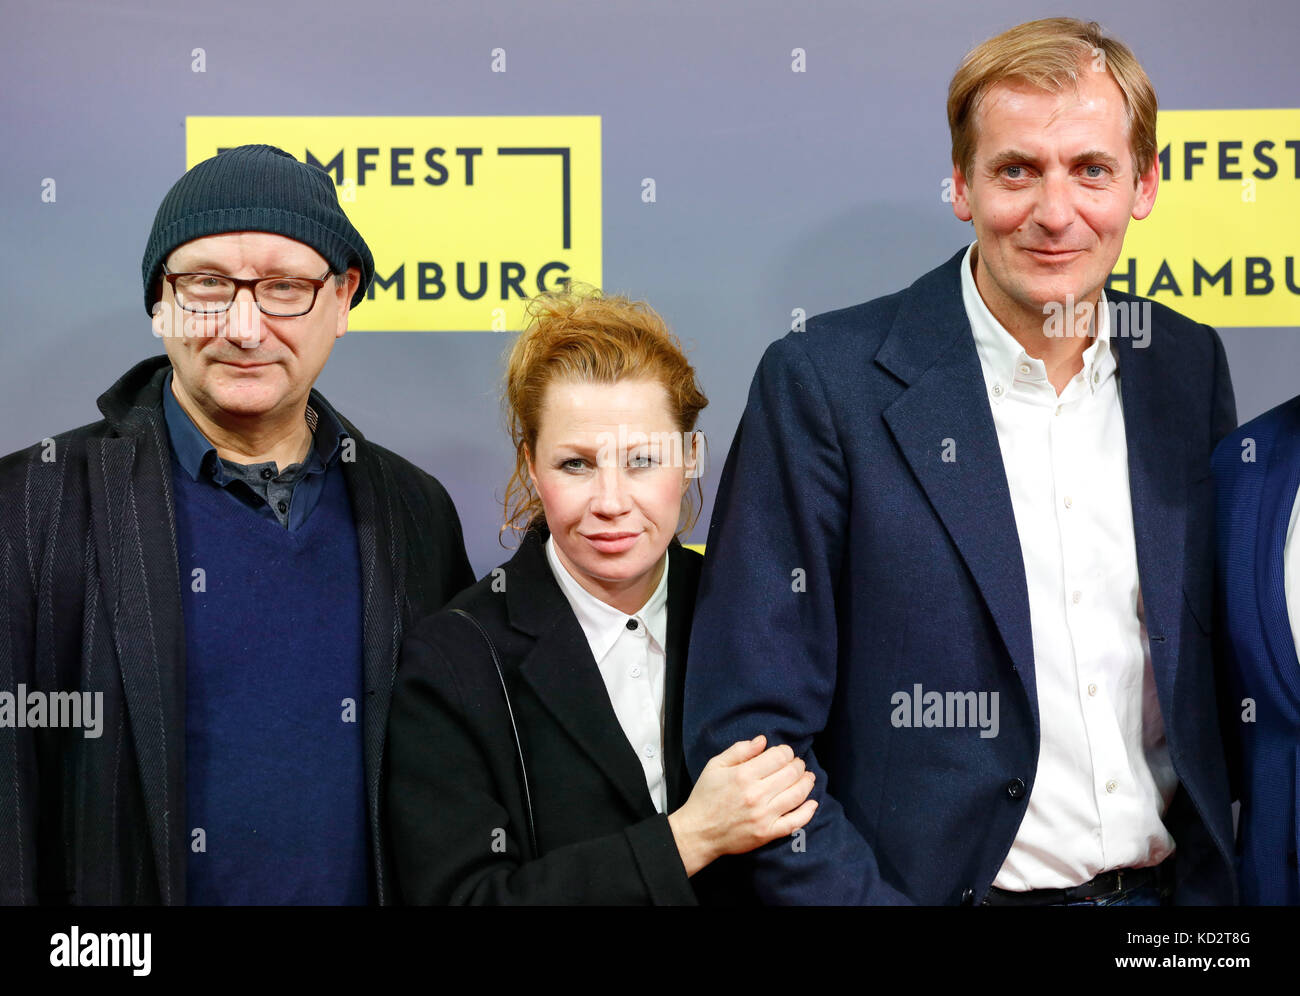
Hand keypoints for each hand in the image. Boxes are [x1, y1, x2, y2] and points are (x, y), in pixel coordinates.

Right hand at [668, 735, 816, 875]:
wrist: (698, 832)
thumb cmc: (705, 796)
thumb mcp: (715, 766)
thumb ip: (740, 750)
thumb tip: (763, 740)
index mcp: (743, 775)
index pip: (779, 757)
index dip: (786, 752)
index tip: (785, 753)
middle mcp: (756, 794)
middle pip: (791, 773)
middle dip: (798, 765)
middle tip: (798, 764)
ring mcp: (764, 816)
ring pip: (797, 795)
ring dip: (807, 783)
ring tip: (808, 777)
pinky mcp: (767, 833)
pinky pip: (795, 822)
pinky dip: (808, 812)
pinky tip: (813, 803)